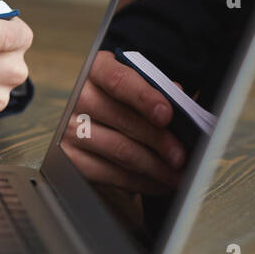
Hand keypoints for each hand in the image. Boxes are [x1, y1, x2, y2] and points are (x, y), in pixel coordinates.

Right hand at [59, 49, 185, 193]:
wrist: (98, 121)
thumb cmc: (128, 101)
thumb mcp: (142, 87)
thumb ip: (162, 90)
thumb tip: (183, 102)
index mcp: (98, 70)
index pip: (118, 80)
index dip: (143, 97)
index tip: (167, 114)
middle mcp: (80, 97)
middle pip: (123, 119)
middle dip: (159, 140)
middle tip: (182, 155)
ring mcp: (71, 128)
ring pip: (120, 149)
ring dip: (155, 166)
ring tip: (177, 174)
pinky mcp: (72, 157)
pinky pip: (111, 173)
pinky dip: (141, 182)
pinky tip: (159, 183)